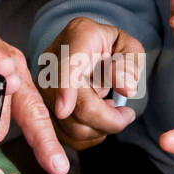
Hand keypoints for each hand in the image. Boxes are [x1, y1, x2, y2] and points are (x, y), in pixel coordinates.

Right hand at [36, 17, 143, 150]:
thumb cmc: (109, 48)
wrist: (85, 49)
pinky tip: (97, 120)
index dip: (65, 89)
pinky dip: (89, 135)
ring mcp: (43, 88)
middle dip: (109, 120)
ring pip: (72, 126)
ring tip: (111, 112)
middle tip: (127, 114)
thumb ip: (130, 64)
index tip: (64, 110)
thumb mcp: (128, 47)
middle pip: (76, 106)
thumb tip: (126, 88)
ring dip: (100, 129)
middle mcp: (52, 62)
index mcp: (78, 37)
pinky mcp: (43, 108)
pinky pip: (67, 136)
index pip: (68, 64)